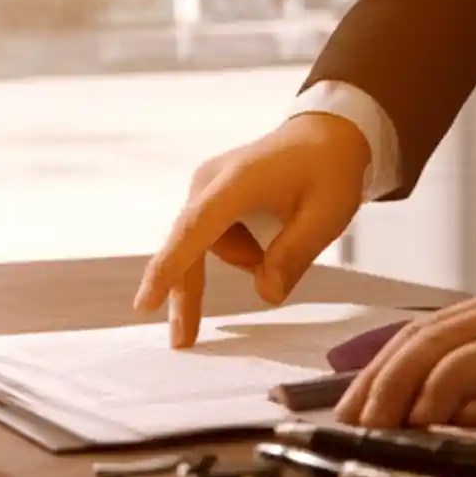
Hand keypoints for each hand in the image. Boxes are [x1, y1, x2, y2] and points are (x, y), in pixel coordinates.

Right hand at [133, 113, 370, 347]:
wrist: (325, 134)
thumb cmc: (329, 170)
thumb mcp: (327, 214)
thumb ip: (294, 254)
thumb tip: (266, 294)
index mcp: (237, 182)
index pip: (195, 228)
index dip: (170, 267)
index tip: (146, 302)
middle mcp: (209, 182)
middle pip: (188, 246)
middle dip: (185, 294)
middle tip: (183, 342)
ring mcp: (204, 186)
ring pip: (210, 247)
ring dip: (247, 259)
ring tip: (289, 232)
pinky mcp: (208, 195)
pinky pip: (213, 237)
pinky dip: (240, 250)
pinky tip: (273, 232)